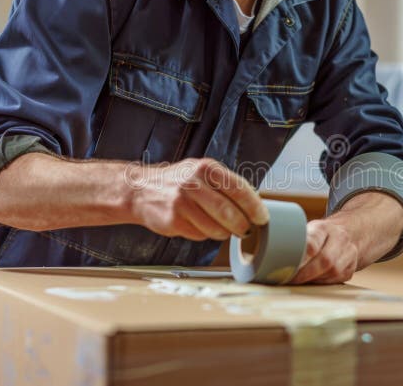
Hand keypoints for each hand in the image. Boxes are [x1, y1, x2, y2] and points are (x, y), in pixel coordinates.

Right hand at [125, 158, 268, 240]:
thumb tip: (254, 205)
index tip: (262, 218)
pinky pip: (200, 235)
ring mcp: (181, 203)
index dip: (255, 207)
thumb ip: (225, 185)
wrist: (140, 190)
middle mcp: (193, 183)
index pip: (239, 189)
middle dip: (242, 226)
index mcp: (205, 168)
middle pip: (229, 213)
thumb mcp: (200, 172)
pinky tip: (197, 225)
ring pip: (216, 229)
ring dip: (223, 233)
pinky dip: (204, 235)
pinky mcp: (173, 221)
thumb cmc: (177, 182)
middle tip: (245, 230)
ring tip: (219, 227)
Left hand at [290, 216, 359, 284]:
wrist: (351, 232)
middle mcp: (340, 240)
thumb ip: (296, 239)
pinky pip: (334, 280)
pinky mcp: (350, 270)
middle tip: (287, 279)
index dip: (300, 257)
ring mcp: (348, 255)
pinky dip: (320, 283)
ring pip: (331, 272)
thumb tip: (270, 253)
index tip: (286, 265)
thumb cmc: (322, 233)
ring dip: (311, 280)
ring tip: (295, 282)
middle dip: (304, 274)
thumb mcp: (310, 228)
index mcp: (325, 228)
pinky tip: (309, 283)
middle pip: (324, 260)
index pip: (313, 243)